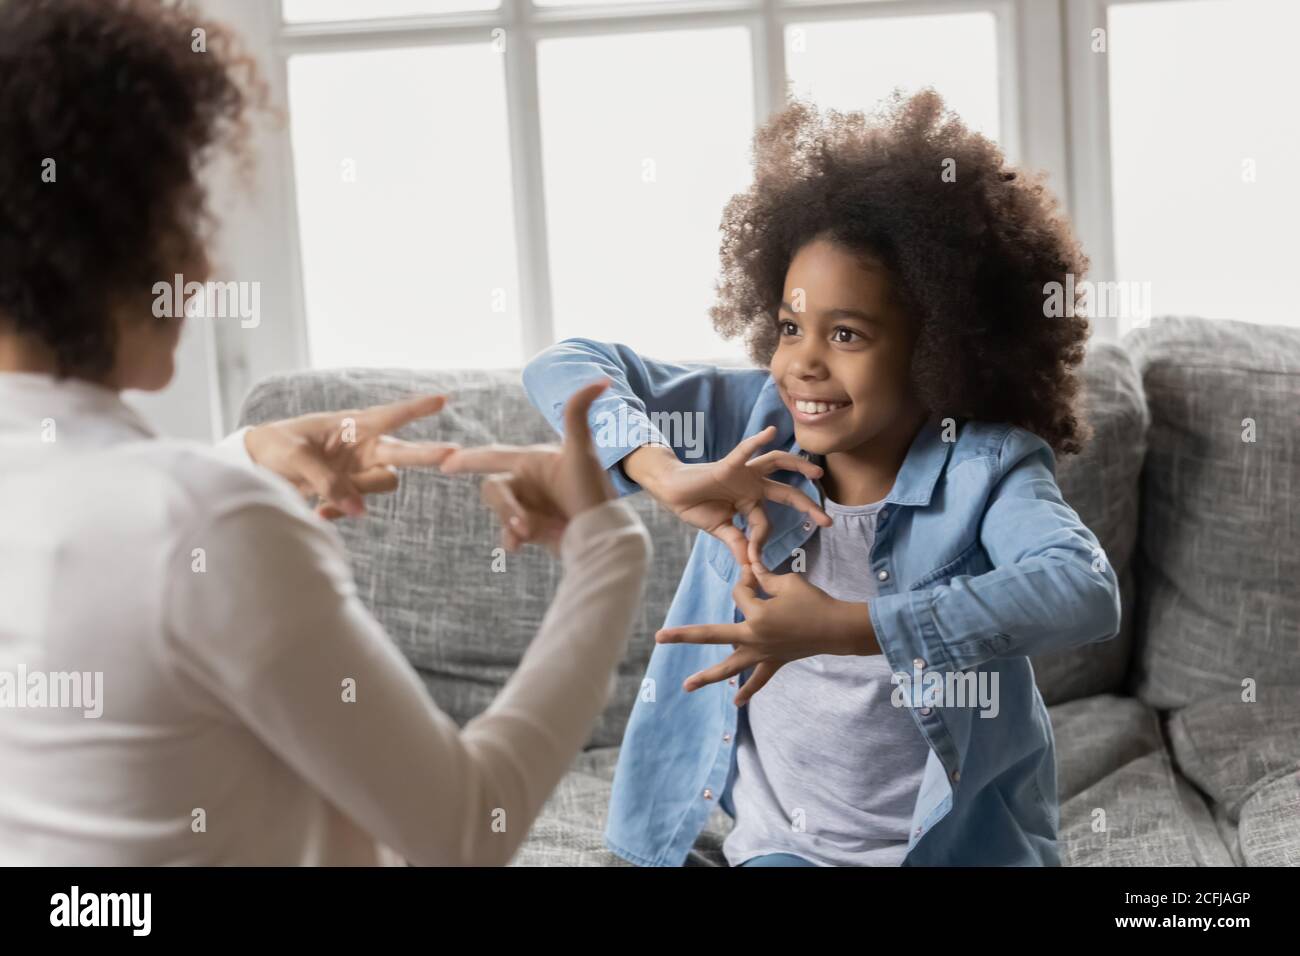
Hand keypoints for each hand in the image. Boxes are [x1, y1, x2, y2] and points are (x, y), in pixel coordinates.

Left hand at [244, 395, 457, 519]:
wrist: (256, 464)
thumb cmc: (277, 446)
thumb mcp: (295, 459)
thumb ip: (327, 482)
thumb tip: (358, 510)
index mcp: (351, 425)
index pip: (389, 416)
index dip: (416, 409)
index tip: (442, 399)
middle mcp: (362, 445)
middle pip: (402, 453)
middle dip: (426, 454)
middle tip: (454, 454)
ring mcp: (359, 467)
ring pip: (382, 483)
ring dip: (359, 493)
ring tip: (322, 501)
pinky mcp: (351, 487)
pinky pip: (360, 504)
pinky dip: (342, 509)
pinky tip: (319, 511)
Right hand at [437, 379, 615, 553]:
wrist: (602, 535)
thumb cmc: (593, 491)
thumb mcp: (583, 451)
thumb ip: (579, 414)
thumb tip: (603, 379)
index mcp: (532, 461)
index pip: (493, 455)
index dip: (468, 459)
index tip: (444, 464)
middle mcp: (528, 482)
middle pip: (493, 489)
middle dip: (504, 507)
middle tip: (521, 525)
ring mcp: (528, 505)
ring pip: (501, 512)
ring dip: (510, 522)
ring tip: (530, 534)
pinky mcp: (532, 528)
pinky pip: (508, 533)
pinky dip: (510, 539)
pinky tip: (516, 547)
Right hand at [626, 425, 830, 565]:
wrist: (671, 491)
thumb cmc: (695, 506)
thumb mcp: (720, 529)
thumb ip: (737, 542)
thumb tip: (749, 565)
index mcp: (750, 502)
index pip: (766, 523)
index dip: (762, 542)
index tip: (755, 561)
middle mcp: (752, 485)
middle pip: (787, 492)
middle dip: (808, 505)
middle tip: (828, 520)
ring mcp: (743, 473)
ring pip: (777, 463)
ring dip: (798, 465)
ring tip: (816, 473)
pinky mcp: (728, 465)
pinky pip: (744, 451)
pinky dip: (757, 441)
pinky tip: (771, 431)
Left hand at [655, 561, 877, 705]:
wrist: (837, 627)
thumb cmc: (813, 601)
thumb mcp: (787, 582)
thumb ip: (765, 577)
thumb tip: (750, 569)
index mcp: (756, 615)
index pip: (740, 592)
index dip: (747, 580)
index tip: (757, 573)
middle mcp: (753, 638)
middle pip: (712, 635)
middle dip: (684, 636)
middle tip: (658, 638)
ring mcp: (762, 653)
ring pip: (729, 666)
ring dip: (707, 677)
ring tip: (686, 686)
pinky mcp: (774, 662)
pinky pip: (759, 679)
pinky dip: (748, 690)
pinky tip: (735, 701)